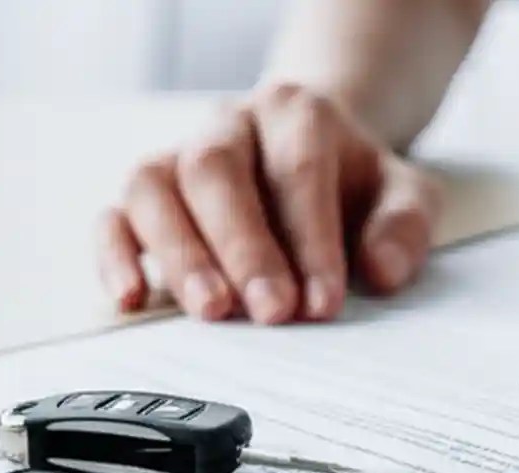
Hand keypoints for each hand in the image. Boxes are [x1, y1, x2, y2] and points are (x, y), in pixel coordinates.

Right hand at [97, 83, 441, 323]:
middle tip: (271, 313)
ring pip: (153, 188)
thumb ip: (404, 227)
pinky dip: (114, 257)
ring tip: (211, 311)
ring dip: (179, 254)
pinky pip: (113, 216)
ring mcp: (178, 156)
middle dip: (243, 248)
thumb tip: (381, 270)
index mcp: (294, 113)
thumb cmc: (352, 183)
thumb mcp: (404, 195)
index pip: (296, 168)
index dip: (310, 239)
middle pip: (215, 171)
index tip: (323, 303)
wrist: (312, 156)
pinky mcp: (146, 196)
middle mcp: (227, 126)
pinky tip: (132, 298)